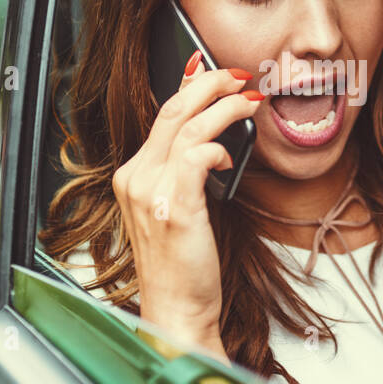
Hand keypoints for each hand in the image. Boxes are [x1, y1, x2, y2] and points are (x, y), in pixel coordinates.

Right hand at [112, 53, 260, 344]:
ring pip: (186, 127)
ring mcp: (150, 193)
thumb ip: (187, 174)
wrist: (176, 312)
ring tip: (250, 99)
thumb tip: (214, 141)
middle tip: (240, 74)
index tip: (213, 70)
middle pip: (172, 111)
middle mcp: (135, 179)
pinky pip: (196, 158)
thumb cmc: (183, 267)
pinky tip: (233, 157)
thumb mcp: (179, 210)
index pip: (161, 115)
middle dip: (209, 84)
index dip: (190, 87)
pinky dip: (218, 148)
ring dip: (223, 107)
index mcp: (132, 176)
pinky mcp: (174, 209)